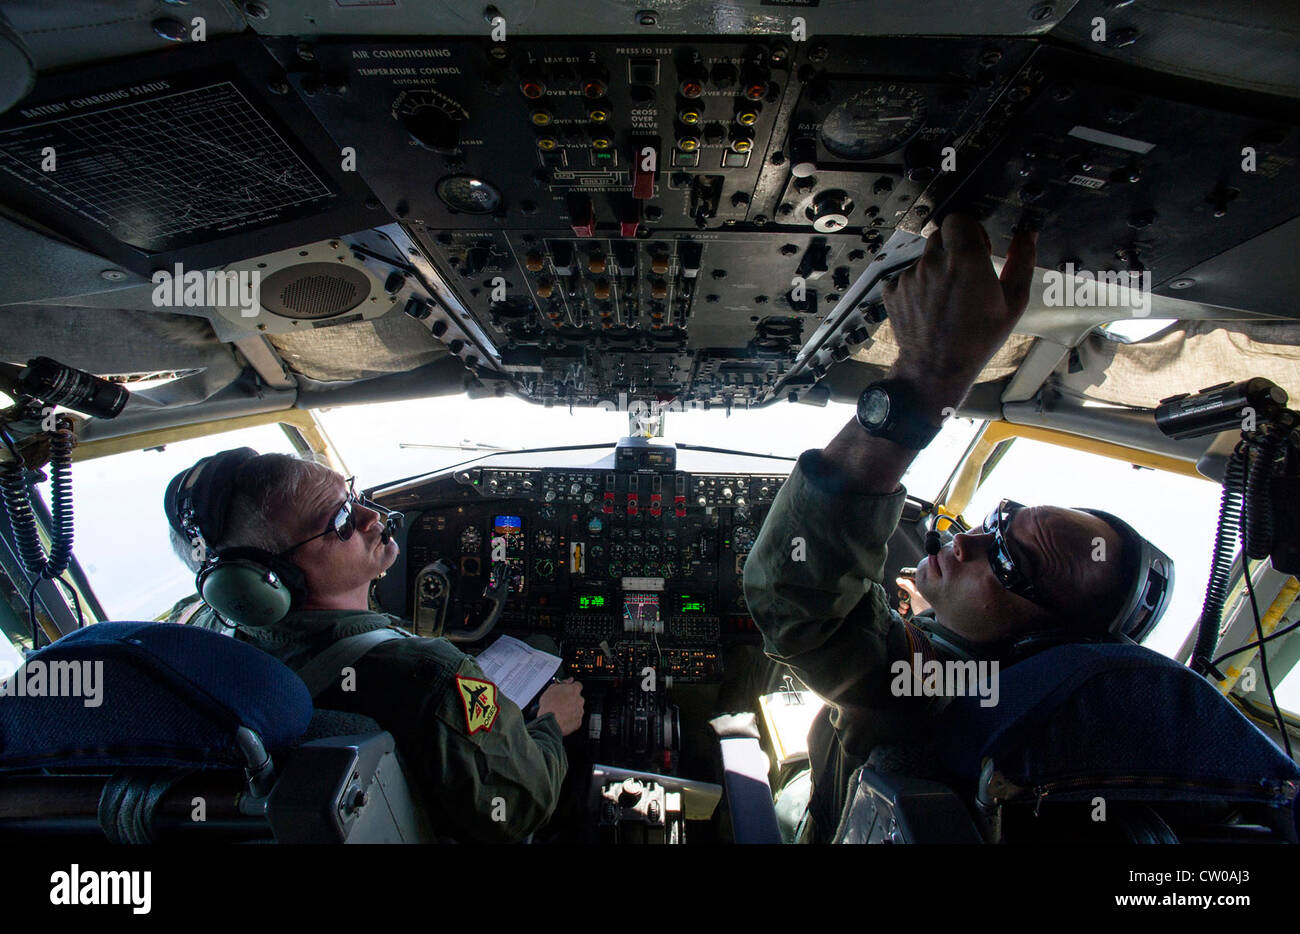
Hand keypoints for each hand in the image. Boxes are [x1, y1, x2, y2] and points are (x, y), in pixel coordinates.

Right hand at [537, 678, 584, 735]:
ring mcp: (580, 711)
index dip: (571, 687)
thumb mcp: (550, 690)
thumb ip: (561, 683)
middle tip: (561, 702)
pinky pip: (576, 718)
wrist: (549, 723)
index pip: (578, 685)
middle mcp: (579, 700)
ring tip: (560, 712)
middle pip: (577, 697)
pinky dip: (571, 718)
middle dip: (571, 699)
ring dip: (571, 709)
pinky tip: (562, 719)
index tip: (567, 690)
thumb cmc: (549, 706)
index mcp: (574, 690)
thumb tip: (567, 681)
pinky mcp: (578, 722)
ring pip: (577, 708)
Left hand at [883, 214, 1036, 412]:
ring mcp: (910, 276)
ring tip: (949, 296)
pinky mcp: (893, 290)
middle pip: (941, 235)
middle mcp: (933, 262)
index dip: (970, 229)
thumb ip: (1021, 262)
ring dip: (936, 267)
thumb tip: (1027, 236)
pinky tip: (931, 305)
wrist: (937, 368)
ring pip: (924, 256)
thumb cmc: (977, 340)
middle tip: (965, 273)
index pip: (959, 218)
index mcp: (965, 259)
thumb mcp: (1013, 302)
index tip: (977, 246)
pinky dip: (918, 285)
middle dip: (954, 248)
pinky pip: (907, 275)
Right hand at [896, 576, 931, 614]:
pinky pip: (901, 606)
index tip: (903, 586)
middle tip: (906, 598)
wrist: (925, 619)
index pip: (909, 582)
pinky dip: (902, 609)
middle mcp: (916, 594)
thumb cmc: (924, 606)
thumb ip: (907, 585)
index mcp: (918, 589)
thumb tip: (898, 579)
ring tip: (907, 607)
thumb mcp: (915, 594)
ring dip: (902, 603)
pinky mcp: (910, 609)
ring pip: (902, 599)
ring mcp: (913, 602)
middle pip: (904, 591)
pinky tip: (906, 610)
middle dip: (902, 596)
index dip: (905, 584)